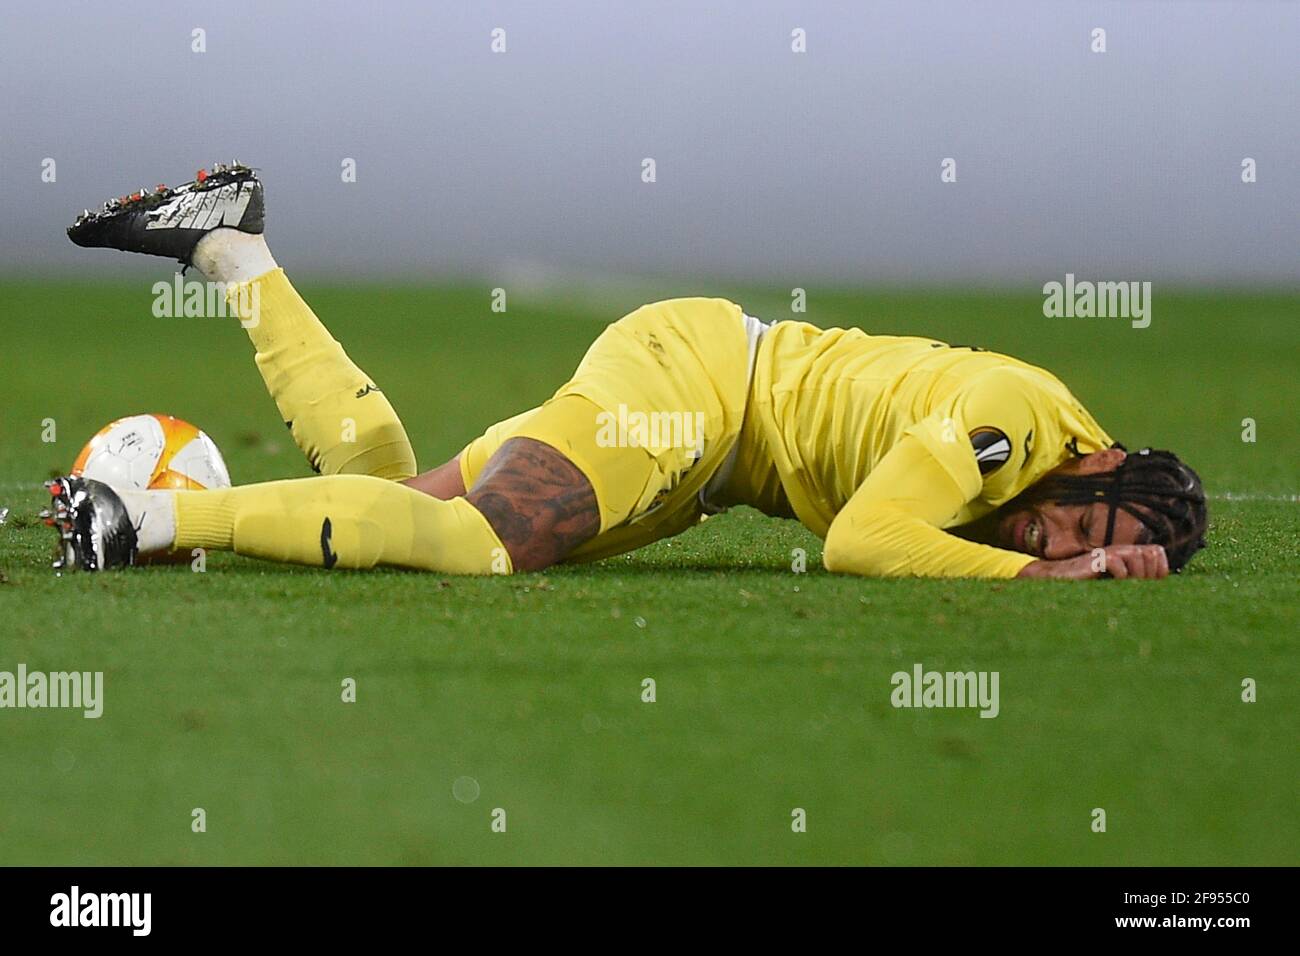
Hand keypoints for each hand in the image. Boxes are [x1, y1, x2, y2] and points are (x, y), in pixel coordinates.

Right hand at [1016, 544, 1170, 579]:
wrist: (1062, 579)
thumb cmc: (1091, 585)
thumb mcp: (1118, 583)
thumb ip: (1136, 580)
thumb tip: (1157, 590)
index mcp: (1129, 554)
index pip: (1156, 553)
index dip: (1159, 569)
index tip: (1149, 585)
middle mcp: (1121, 549)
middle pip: (1149, 555)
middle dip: (1148, 574)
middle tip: (1135, 588)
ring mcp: (1109, 552)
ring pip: (1137, 557)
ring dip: (1134, 576)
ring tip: (1124, 587)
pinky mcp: (1098, 558)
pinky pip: (1118, 565)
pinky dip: (1119, 577)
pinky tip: (1111, 584)